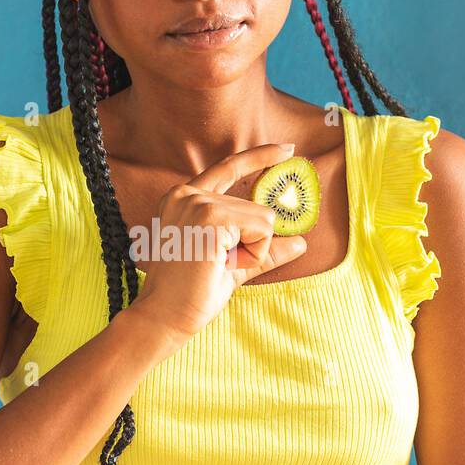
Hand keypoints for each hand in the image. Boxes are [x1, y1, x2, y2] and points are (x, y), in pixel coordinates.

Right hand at [133, 142, 308, 347]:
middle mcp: (188, 192)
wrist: (164, 316)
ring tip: (218, 266)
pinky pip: (261, 229)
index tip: (288, 148)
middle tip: (218, 265)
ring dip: (251, 250)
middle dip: (251, 244)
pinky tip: (222, 264)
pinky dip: (253, 253)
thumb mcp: (231, 264)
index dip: (259, 157)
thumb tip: (300, 242)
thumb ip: (263, 250)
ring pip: (262, 219)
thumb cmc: (190, 294)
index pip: (228, 168)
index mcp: (183, 198)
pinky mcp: (212, 216)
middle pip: (256, 207)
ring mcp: (199, 202)